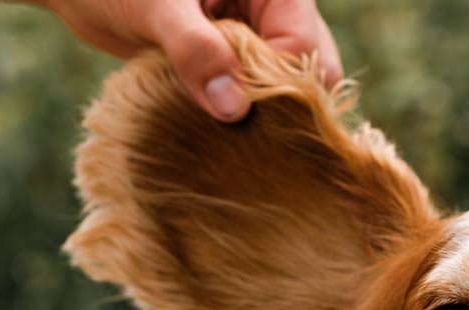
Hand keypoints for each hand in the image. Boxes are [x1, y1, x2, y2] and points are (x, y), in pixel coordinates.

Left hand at [37, 0, 342, 120]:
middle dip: (283, 107)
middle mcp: (276, 14)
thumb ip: (194, 48)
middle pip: (311, 72)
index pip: (304, 48)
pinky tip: (217, 135)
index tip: (239, 115)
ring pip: (289, 91)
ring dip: (261, 118)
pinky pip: (258, 99)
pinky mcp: (238, 67)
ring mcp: (261, 42)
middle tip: (240, 133)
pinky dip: (241, 120)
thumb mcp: (156, 8)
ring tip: (228, 138)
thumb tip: (233, 109)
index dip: (280, 86)